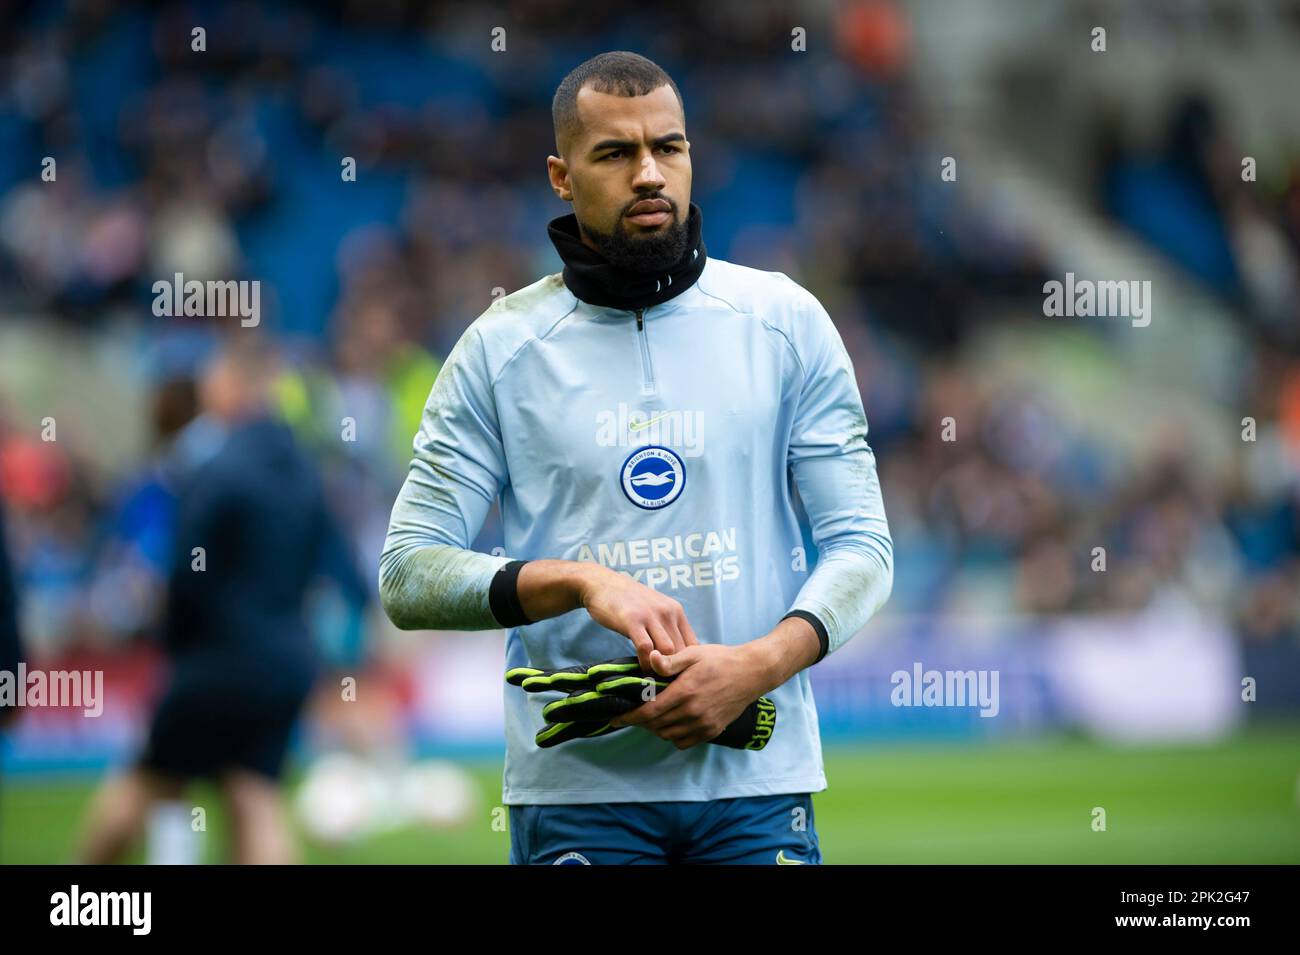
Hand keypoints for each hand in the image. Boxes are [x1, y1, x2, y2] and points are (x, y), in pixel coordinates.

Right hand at [577, 567, 698, 670]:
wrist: (602, 584)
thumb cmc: (628, 602)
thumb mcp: (654, 610)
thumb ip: (666, 629)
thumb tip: (676, 657)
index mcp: (676, 611)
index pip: (693, 644)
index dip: (688, 664)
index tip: (678, 677)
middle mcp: (668, 612)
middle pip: (682, 650)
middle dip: (676, 670)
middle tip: (667, 685)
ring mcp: (650, 615)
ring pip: (667, 650)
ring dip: (662, 669)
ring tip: (655, 680)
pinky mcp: (633, 620)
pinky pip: (646, 648)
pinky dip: (646, 663)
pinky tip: (641, 670)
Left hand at [610, 644, 769, 749]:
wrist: (751, 673)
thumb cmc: (720, 660)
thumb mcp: (693, 653)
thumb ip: (670, 661)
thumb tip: (649, 659)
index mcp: (685, 692)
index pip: (649, 711)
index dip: (629, 717)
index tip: (615, 718)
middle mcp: (693, 712)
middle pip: (655, 725)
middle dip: (641, 721)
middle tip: (634, 712)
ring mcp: (703, 724)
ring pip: (668, 735)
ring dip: (656, 728)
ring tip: (653, 715)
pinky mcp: (712, 731)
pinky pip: (683, 742)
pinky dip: (673, 736)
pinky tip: (672, 722)